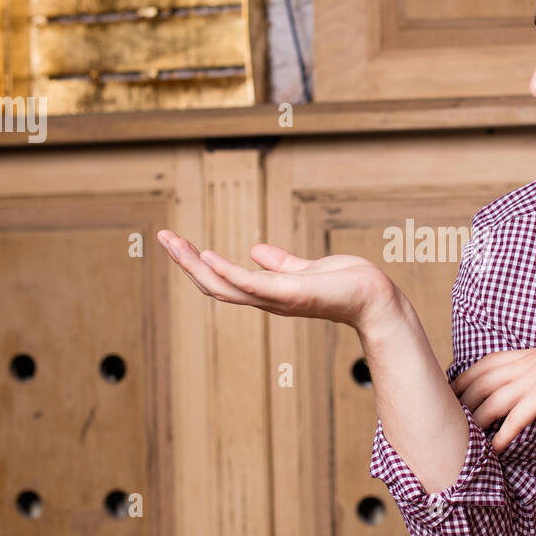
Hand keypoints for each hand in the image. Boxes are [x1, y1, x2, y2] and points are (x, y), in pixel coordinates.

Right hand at [157, 229, 396, 328]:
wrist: (374, 297)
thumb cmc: (345, 285)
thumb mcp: (304, 268)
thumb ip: (280, 262)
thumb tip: (255, 250)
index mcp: (266, 292)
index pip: (222, 280)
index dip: (197, 264)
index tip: (177, 242)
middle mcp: (265, 299)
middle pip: (213, 284)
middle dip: (185, 262)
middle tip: (161, 237)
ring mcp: (276, 299)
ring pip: (224, 286)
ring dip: (195, 265)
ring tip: (173, 242)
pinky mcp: (290, 294)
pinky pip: (252, 285)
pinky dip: (228, 272)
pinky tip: (208, 256)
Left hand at [450, 341, 535, 452]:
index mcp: (530, 355)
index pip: (484, 364)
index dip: (463, 380)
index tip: (448, 397)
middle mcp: (528, 362)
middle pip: (480, 381)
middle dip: (459, 402)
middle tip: (445, 423)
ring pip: (493, 399)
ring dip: (475, 421)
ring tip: (463, 441)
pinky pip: (518, 415)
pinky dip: (503, 433)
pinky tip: (494, 449)